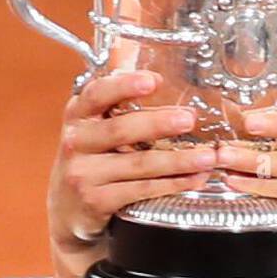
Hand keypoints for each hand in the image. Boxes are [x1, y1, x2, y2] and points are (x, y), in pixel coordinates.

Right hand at [47, 70, 215, 271]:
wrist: (68, 208)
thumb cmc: (91, 157)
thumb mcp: (93, 126)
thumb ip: (115, 101)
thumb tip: (152, 69)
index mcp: (78, 115)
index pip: (97, 93)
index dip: (124, 85)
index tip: (154, 80)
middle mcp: (76, 142)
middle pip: (120, 130)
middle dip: (158, 124)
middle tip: (189, 119)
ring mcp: (83, 174)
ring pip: (137, 164)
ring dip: (177, 160)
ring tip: (207, 156)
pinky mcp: (96, 200)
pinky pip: (141, 189)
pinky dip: (172, 184)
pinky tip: (195, 178)